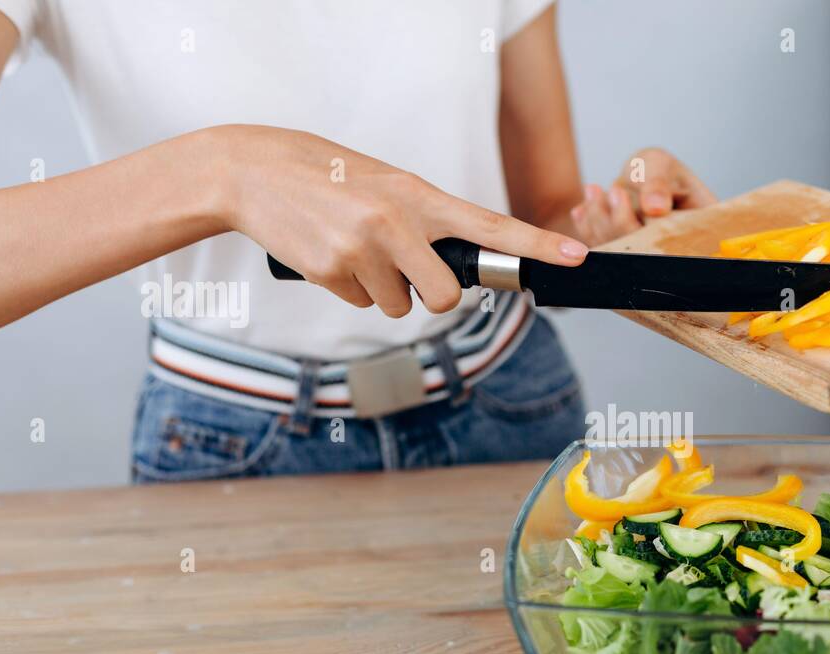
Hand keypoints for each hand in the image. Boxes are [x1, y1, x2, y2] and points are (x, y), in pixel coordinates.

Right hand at [218, 125, 587, 317]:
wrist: (254, 171)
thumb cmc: (331, 178)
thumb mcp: (388, 186)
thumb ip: (427, 222)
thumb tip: (458, 272)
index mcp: (420, 195)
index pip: (492, 225)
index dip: (537, 246)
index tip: (575, 257)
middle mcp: (397, 222)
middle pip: (444, 297)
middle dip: (429, 295)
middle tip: (403, 269)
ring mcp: (363, 250)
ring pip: (398, 305)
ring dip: (382, 288)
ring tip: (352, 247)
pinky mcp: (330, 271)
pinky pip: (360, 302)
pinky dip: (349, 287)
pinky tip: (328, 253)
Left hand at [569, 147, 715, 246]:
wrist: (637, 176)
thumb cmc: (654, 170)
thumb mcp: (660, 165)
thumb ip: (658, 182)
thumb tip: (656, 207)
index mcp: (695, 232)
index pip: (684, 247)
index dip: (664, 235)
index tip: (648, 207)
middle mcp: (670, 251)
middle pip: (648, 253)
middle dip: (625, 224)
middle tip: (616, 191)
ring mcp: (642, 256)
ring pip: (620, 253)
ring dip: (602, 222)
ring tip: (594, 191)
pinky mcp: (618, 256)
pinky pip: (601, 249)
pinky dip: (588, 229)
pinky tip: (583, 210)